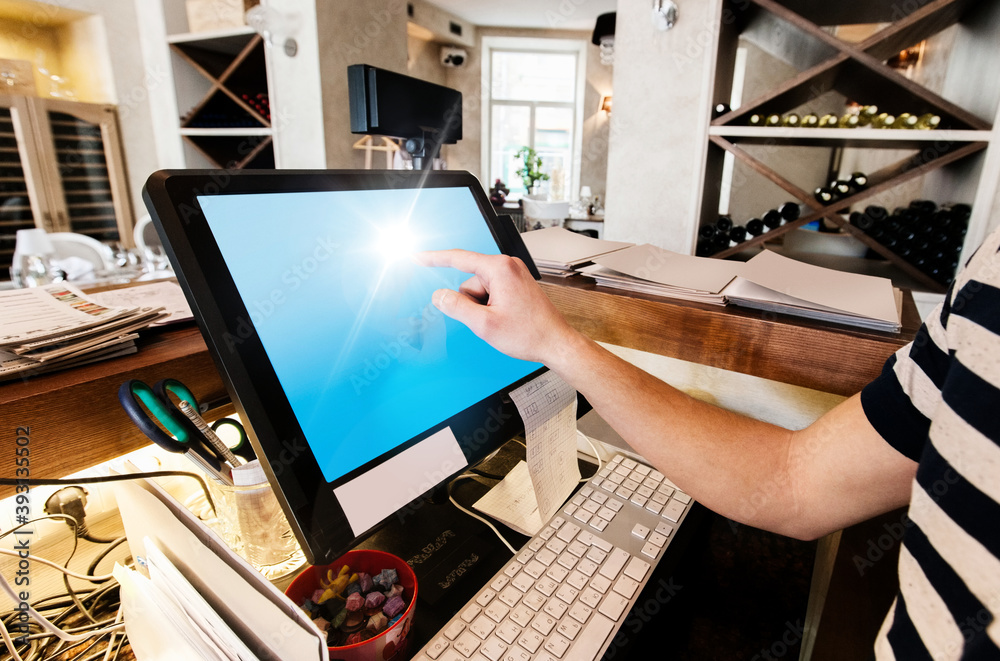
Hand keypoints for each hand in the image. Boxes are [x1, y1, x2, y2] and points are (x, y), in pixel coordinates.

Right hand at [413, 249, 580, 364]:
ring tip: (504, 322)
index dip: (434, 258)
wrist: (556, 343)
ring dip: (483, 309)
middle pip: (469, 282)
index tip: (417, 257)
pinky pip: (491, 294)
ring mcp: (513, 275)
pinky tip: (508, 320)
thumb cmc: (528, 334)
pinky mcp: (516, 285)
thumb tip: (438, 295)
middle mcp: (507, 266)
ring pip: (479, 291)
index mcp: (499, 269)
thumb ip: (456, 307)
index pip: (458, 258)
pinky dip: (492, 308)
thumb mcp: (484, 324)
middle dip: (472, 304)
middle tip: (493, 321)